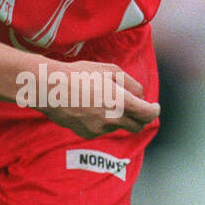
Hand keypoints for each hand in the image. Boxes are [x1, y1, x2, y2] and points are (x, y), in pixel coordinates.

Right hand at [30, 60, 159, 137]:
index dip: (154, 110)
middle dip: (140, 118)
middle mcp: (113, 119)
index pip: (147, 114)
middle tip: (137, 108)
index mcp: (121, 102)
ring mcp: (100, 129)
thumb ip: (130, 83)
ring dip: (118, 117)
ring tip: (102, 100)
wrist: (51, 88)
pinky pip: (102, 129)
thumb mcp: (110, 70)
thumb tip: (139, 95)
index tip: (154, 106)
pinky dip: (102, 121)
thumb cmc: (80, 74)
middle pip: (137, 126)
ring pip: (118, 126)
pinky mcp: (88, 134)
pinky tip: (90, 108)